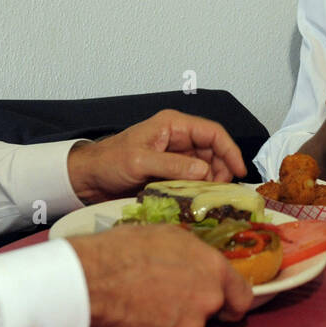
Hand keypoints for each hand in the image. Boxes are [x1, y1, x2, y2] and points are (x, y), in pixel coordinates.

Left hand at [67, 110, 245, 204]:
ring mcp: (175, 157)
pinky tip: (200, 200)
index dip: (229, 150)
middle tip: (222, 192)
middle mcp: (178, 139)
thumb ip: (172, 165)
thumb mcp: (139, 161)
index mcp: (173, 126)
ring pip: (206, 167)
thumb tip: (205, 172)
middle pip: (213, 151)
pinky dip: (199, 189)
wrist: (87, 179)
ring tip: (210, 198)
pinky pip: (193, 179)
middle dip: (221, 169)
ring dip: (211, 182)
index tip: (239, 171)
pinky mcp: (170, 173)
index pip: (212, 133)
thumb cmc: (108, 162)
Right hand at [68, 224, 252, 326]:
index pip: (242, 296)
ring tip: (146, 302)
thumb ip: (195, 256)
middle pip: (211, 311)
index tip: (227, 306)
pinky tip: (136, 316)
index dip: (234, 302)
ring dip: (174, 320)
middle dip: (195, 306)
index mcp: (214, 269)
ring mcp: (189, 325)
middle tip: (168, 295)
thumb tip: (197, 264)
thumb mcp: (172, 236)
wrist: (96, 276)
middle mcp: (208, 300)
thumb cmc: (129, 248)